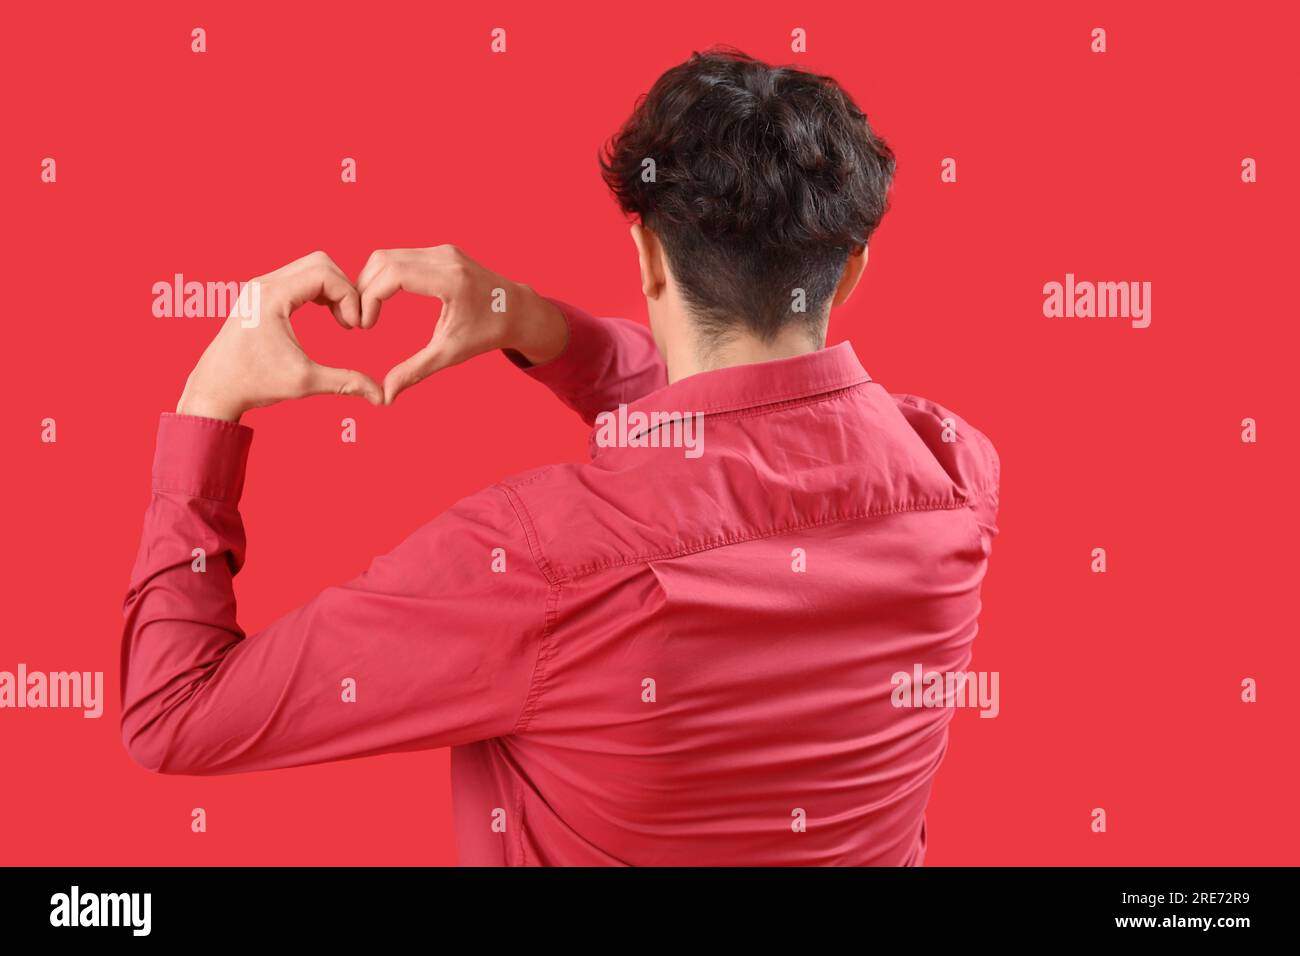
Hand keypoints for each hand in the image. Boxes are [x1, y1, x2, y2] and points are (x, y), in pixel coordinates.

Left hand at [176, 252, 383, 421]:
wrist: (215, 388)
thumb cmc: (254, 384)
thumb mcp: (305, 383)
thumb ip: (346, 383)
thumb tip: (380, 396)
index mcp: (272, 297)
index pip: (326, 275)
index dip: (350, 297)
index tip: (356, 327)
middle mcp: (264, 284)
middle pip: (320, 262)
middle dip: (344, 288)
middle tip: (351, 321)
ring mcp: (260, 287)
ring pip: (310, 267)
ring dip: (333, 289)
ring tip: (342, 320)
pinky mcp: (261, 294)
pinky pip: (298, 278)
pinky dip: (319, 291)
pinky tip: (327, 315)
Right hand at [355, 245, 567, 404]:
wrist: (519, 311)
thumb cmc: (488, 333)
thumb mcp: (452, 353)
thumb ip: (415, 370)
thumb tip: (385, 396)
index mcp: (450, 279)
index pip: (393, 274)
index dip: (370, 297)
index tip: (365, 325)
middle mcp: (445, 257)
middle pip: (383, 260)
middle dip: (364, 288)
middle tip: (359, 320)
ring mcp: (443, 251)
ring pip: (389, 255)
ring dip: (371, 281)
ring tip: (368, 311)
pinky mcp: (441, 252)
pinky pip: (401, 257)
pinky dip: (385, 275)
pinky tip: (381, 299)